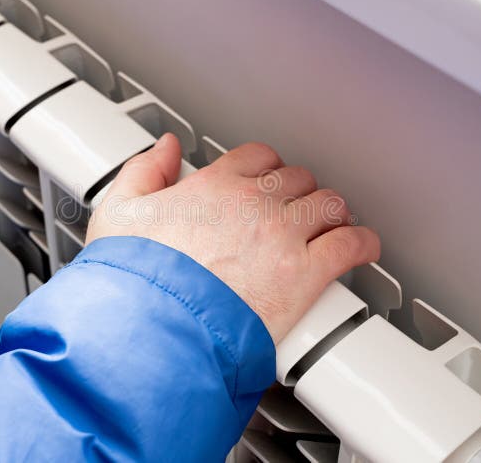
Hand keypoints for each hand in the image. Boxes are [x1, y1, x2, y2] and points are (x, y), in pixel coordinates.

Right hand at [86, 134, 380, 342]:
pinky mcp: (305, 274)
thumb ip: (143, 172)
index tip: (265, 182)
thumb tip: (164, 148)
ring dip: (331, 214)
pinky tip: (361, 249)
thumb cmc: (135, 282)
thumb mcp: (117, 214)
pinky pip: (351, 244)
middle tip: (296, 211)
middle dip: (299, 193)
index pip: (257, 157)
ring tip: (330, 226)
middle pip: (297, 179)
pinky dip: (362, 244)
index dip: (266, 169)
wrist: (155, 332)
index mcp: (214, 186)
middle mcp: (253, 203)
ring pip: (329, 204)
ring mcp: (283, 236)